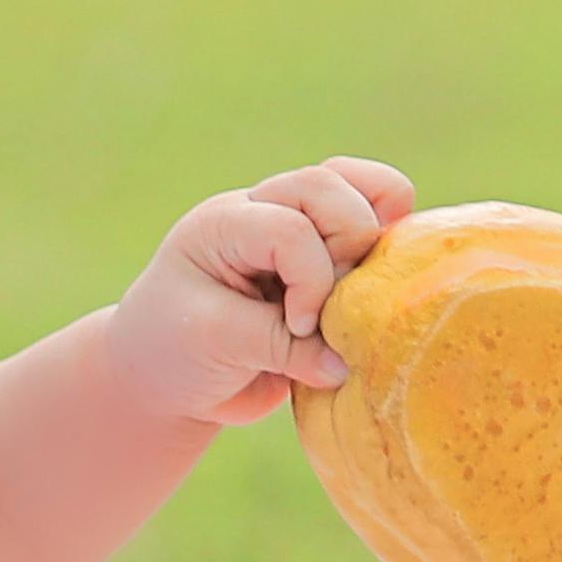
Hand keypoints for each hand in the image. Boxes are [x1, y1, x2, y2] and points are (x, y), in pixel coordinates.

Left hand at [91, 158, 415, 428]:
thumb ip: (281, 349)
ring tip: (361, 289)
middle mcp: (264, 210)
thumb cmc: (174, 352)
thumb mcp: (214, 344)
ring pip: (367, 188)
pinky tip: (374, 293)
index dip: (311, 280)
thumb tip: (345, 363)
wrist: (169, 376)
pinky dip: (392, 250)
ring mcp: (303, 227)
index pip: (290, 228)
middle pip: (329, 185)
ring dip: (378, 235)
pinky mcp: (335, 257)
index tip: (297, 329)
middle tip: (327, 308)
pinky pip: (383, 225)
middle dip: (349, 245)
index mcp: (225, 224)